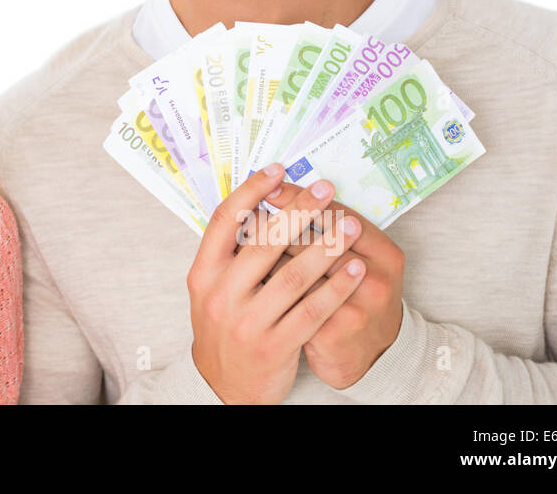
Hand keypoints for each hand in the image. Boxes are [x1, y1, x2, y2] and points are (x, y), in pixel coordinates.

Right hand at [187, 163, 366, 403]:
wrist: (223, 386)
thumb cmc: (224, 326)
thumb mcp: (211, 288)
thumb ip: (231, 252)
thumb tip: (263, 202)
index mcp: (203, 273)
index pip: (224, 221)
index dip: (251, 192)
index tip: (278, 169)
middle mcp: (220, 295)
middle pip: (263, 243)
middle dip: (299, 211)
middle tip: (325, 189)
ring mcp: (247, 322)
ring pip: (292, 276)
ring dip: (325, 246)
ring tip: (349, 225)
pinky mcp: (274, 346)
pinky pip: (312, 311)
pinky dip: (336, 287)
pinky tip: (354, 268)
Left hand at [262, 182, 404, 388]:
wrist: (372, 360)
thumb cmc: (357, 299)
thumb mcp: (363, 261)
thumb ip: (333, 231)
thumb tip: (282, 194)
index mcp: (386, 253)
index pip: (339, 212)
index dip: (301, 198)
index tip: (270, 184)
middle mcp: (377, 278)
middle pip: (317, 239)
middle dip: (278, 225)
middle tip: (249, 212)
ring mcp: (357, 308)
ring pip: (300, 271)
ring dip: (268, 256)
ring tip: (243, 243)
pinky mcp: (333, 333)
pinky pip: (292, 302)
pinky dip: (270, 289)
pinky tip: (251, 280)